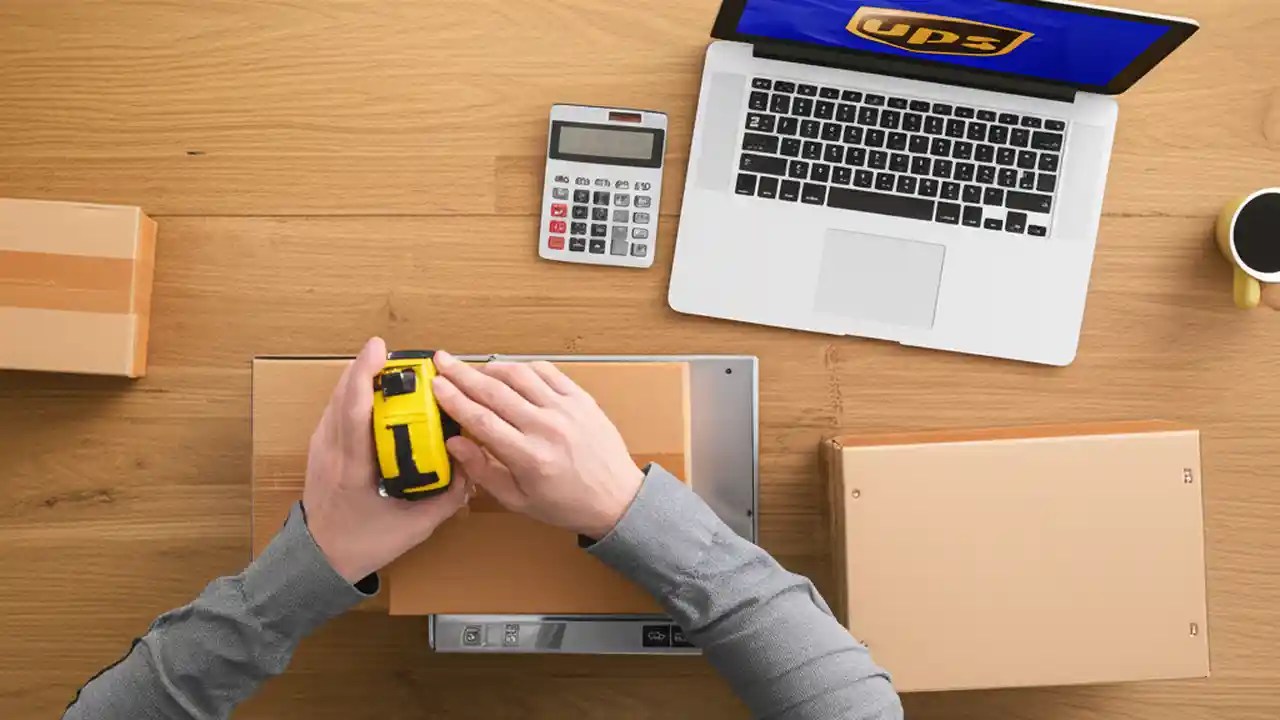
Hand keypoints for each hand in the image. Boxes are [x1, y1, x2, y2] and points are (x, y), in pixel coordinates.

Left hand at [302, 337, 471, 582]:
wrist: (318, 560)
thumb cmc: (361, 545)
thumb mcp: (412, 528)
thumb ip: (445, 500)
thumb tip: (471, 472)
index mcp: (352, 469)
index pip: (354, 412)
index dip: (365, 376)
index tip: (379, 348)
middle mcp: (331, 452)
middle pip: (342, 396)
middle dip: (365, 367)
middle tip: (393, 351)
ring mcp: (321, 449)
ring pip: (335, 399)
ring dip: (358, 378)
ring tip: (384, 364)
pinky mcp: (320, 450)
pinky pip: (334, 410)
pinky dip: (351, 393)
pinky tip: (370, 390)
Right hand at [431, 351, 643, 538]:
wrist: (616, 498)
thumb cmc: (566, 503)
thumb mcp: (518, 500)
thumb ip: (483, 471)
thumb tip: (455, 443)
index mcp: (529, 457)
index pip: (481, 420)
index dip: (454, 399)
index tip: (436, 386)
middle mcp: (546, 428)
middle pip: (495, 392)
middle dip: (462, 374)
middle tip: (442, 361)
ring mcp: (566, 409)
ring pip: (520, 375)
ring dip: (491, 367)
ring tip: (471, 367)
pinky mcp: (581, 399)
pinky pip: (547, 372)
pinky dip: (524, 367)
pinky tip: (509, 371)